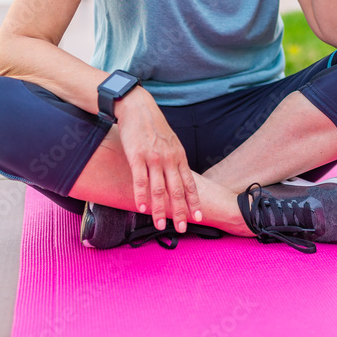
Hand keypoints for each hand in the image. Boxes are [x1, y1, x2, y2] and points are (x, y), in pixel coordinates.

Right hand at [113, 87, 200, 231]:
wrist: (138, 108)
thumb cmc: (153, 127)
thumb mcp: (171, 142)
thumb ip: (175, 160)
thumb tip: (179, 178)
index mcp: (179, 156)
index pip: (190, 183)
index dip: (194, 202)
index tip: (199, 217)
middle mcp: (169, 159)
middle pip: (177, 190)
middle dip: (181, 211)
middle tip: (183, 229)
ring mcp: (153, 158)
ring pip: (159, 189)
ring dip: (160, 210)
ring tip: (161, 225)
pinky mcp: (137, 156)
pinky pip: (140, 180)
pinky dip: (141, 196)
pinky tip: (142, 208)